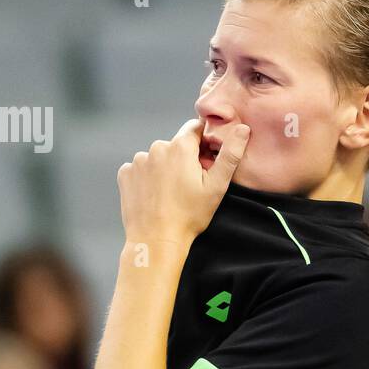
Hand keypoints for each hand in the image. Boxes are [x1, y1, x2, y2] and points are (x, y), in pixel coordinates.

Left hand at [118, 119, 249, 245]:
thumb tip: (242, 129)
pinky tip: (155, 194)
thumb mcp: (217, 186)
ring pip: (158, 157)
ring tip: (171, 192)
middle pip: (176, 145)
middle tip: (191, 184)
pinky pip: (141, 168)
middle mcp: (156, 147)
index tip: (206, 162)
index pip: (195, 128)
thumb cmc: (189, 216)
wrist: (156, 240)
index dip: (204, 142)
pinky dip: (148, 177)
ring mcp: (138, 161)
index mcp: (180, 147)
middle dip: (185, 159)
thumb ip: (230, 154)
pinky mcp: (125, 174)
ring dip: (165, 168)